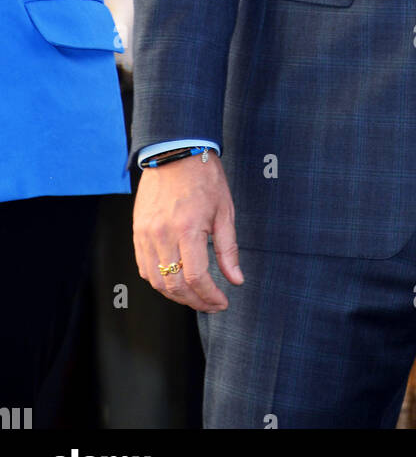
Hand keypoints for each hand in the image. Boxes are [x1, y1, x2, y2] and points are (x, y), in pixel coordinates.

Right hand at [133, 151, 242, 311]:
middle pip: (174, 285)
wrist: (175, 152)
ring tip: (195, 296)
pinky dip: (159, 280)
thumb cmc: (204, 178)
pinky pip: (144, 267)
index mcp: (187, 229)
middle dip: (195, 301)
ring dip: (176, 294)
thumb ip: (228, 249)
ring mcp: (146, 234)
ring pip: (156, 280)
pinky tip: (175, 280)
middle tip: (212, 304)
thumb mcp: (224, 211)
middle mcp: (162, 234)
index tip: (222, 302)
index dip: (210, 297)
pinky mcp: (137, 231)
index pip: (196, 278)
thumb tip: (236, 280)